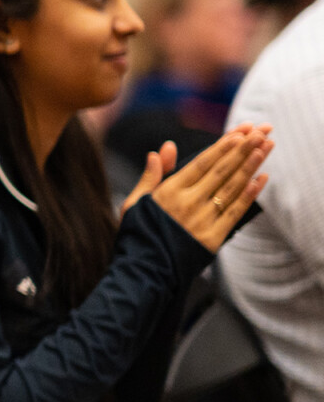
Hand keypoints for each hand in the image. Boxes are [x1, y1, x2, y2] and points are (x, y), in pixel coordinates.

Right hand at [140, 125, 273, 250]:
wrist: (145, 269)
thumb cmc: (138, 233)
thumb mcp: (136, 202)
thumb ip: (151, 175)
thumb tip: (162, 149)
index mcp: (169, 192)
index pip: (201, 164)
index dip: (222, 147)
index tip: (238, 133)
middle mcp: (188, 203)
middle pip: (221, 171)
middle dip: (242, 149)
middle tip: (260, 131)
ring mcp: (203, 219)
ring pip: (232, 187)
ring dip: (251, 166)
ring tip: (265, 147)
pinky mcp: (214, 237)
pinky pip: (236, 211)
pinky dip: (250, 194)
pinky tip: (261, 179)